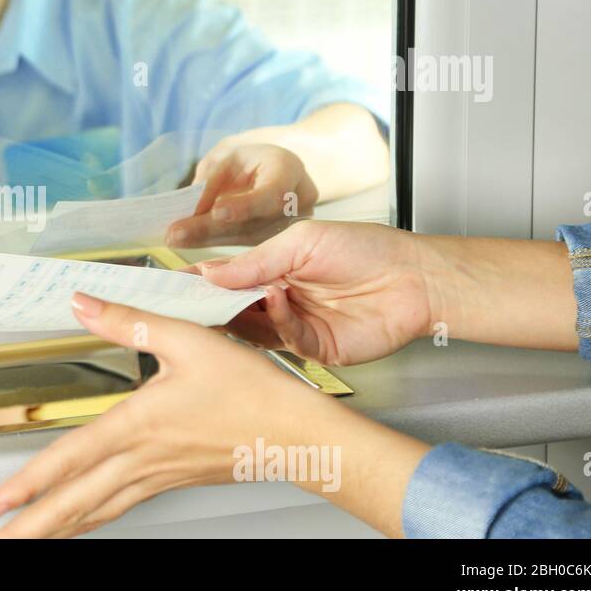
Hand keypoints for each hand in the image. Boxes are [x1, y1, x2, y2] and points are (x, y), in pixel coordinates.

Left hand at [0, 291, 327, 537]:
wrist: (297, 435)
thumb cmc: (252, 391)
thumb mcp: (188, 338)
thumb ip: (128, 319)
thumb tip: (82, 303)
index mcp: (139, 426)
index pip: (72, 459)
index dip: (30, 483)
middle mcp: (142, 460)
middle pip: (75, 502)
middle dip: (31, 526)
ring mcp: (156, 477)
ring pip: (94, 511)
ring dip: (56, 529)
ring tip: (26, 541)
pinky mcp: (170, 481)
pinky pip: (118, 507)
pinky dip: (90, 519)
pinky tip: (80, 522)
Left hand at [166, 141, 317, 248]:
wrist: (269, 169)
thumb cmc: (246, 159)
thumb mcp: (227, 157)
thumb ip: (212, 181)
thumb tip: (192, 212)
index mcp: (288, 170)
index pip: (272, 192)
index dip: (245, 205)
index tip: (216, 212)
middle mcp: (296, 201)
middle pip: (253, 222)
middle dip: (211, 228)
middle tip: (175, 234)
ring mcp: (290, 225)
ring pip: (246, 239)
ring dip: (207, 240)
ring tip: (174, 238)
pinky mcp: (277, 243)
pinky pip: (244, 248)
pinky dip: (213, 245)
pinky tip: (186, 242)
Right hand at [200, 220, 435, 365]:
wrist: (417, 277)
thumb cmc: (367, 249)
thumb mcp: (301, 241)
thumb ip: (255, 261)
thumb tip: (210, 273)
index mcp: (273, 272)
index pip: (227, 280)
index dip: (201, 283)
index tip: (173, 283)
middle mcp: (280, 301)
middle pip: (234, 310)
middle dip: (211, 305)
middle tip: (188, 301)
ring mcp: (297, 327)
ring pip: (253, 330)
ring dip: (240, 314)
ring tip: (230, 297)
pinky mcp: (316, 350)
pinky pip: (286, 340)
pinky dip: (278, 320)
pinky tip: (277, 298)